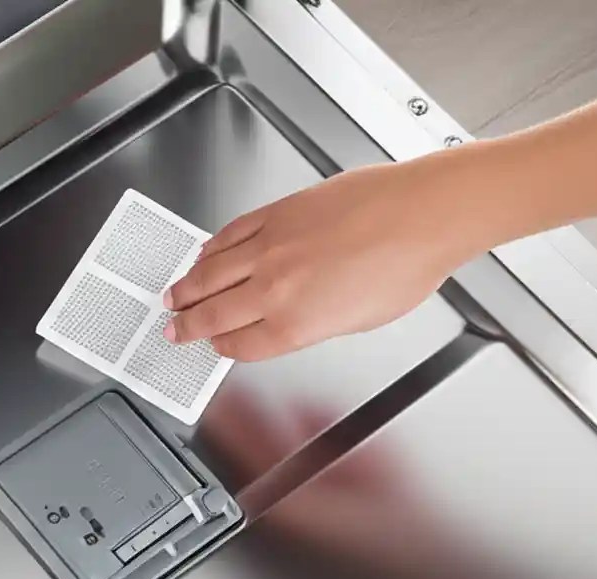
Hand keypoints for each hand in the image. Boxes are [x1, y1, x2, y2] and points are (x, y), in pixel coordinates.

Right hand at [163, 155, 493, 359]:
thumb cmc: (408, 264)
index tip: (212, 346)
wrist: (424, 213)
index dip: (220, 348)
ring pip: (210, 272)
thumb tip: (292, 321)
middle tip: (171, 328)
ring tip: (172, 295)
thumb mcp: (360, 320)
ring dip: (186, 287)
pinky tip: (203, 253)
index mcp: (296, 324)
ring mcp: (270, 246)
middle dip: (187, 324)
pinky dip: (210, 247)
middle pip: (213, 312)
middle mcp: (275, 287)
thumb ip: (314, 325)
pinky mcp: (275, 212)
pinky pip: (229, 234)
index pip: (240, 345)